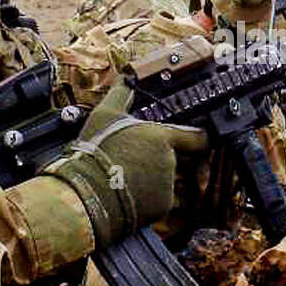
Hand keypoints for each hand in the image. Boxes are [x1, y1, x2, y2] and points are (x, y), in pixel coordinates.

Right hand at [51, 82, 208, 246]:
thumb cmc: (96, 152)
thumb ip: (121, 94)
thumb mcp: (105, 115)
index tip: (197, 139)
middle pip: (173, 158)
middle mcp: (170, 162)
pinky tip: (125, 192)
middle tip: (132, 159)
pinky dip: (145, 199)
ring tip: (123, 176)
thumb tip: (125, 77)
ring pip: (163, 180)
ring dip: (150, 179)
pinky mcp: (161, 207)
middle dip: (157, 159)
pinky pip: (157, 200)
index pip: (197, 137)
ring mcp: (167, 186)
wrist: (87, 193)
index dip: (198, 137)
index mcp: (162, 137)